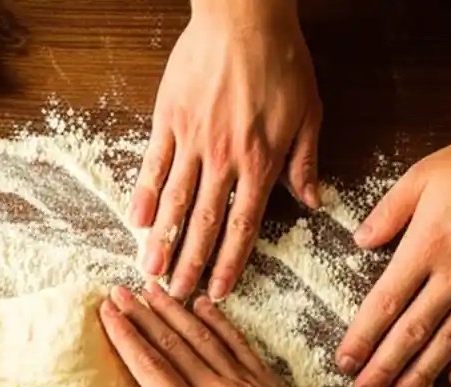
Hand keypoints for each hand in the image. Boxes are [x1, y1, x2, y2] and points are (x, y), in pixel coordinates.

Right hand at [98, 284, 346, 386]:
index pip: (150, 366)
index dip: (126, 336)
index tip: (107, 312)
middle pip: (172, 343)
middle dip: (143, 314)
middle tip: (120, 291)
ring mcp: (247, 384)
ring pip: (204, 336)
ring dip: (175, 310)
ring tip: (153, 289)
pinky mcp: (269, 385)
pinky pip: (239, 344)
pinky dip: (219, 321)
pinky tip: (204, 305)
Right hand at [132, 0, 321, 300]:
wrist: (245, 17)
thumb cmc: (281, 61)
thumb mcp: (309, 113)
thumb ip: (305, 162)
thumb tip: (313, 203)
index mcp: (261, 162)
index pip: (244, 225)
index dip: (231, 263)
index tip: (219, 292)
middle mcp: (224, 159)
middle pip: (205, 223)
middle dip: (190, 264)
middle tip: (176, 296)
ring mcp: (192, 140)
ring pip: (175, 200)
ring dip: (162, 240)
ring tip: (150, 270)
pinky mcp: (168, 120)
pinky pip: (153, 164)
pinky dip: (145, 194)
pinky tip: (137, 220)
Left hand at [336, 124, 450, 386]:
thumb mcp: (423, 174)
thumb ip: (388, 211)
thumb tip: (360, 242)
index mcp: (426, 246)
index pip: (385, 302)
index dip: (363, 337)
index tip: (345, 362)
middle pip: (412, 331)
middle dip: (385, 368)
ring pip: (450, 339)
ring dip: (423, 373)